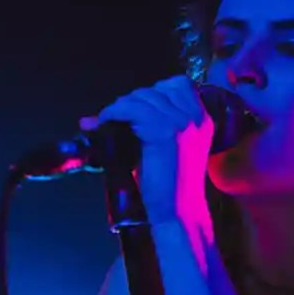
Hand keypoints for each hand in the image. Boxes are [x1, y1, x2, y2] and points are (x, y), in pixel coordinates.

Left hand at [81, 75, 213, 224]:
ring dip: (122, 106)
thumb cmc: (171, 186)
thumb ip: (143, 127)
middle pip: (157, 89)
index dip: (154, 91)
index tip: (138, 107)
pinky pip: (131, 109)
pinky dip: (114, 112)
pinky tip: (106, 122)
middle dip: (134, 100)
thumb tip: (90, 120)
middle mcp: (196, 116)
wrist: (178, 211)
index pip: (180, 84)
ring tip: (111, 120)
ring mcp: (181, 122)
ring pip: (142, 97)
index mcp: (203, 119)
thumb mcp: (165, 150)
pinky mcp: (163, 131)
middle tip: (118, 117)